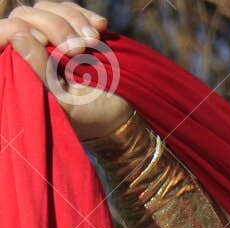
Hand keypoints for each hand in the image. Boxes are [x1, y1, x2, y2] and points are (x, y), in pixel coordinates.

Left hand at [0, 5, 128, 140]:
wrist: (119, 112)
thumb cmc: (89, 114)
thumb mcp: (63, 100)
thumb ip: (38, 71)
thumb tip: (18, 35)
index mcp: (20, 70)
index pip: (4, 35)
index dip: (15, 29)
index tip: (41, 40)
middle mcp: (30, 49)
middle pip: (26, 16)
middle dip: (55, 27)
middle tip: (79, 50)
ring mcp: (50, 36)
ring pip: (48, 8)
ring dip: (73, 20)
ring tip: (94, 42)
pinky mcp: (70, 28)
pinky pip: (69, 8)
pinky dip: (84, 16)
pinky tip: (101, 28)